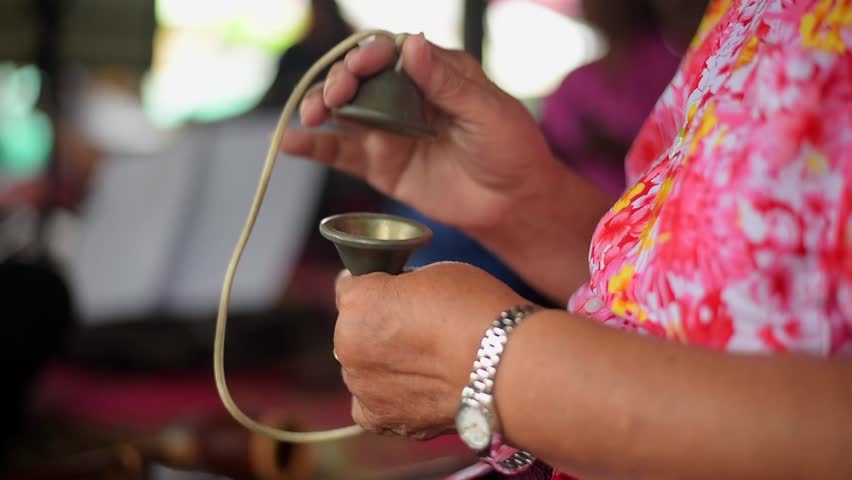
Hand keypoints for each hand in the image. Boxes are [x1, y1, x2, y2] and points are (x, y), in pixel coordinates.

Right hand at [281, 33, 564, 233]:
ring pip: (342, 111)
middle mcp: (404, 96)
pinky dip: (313, 147)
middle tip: (335, 96)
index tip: (361, 66)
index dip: (368, 54)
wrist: (512, 204)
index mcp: (433, 71)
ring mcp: (388, 130)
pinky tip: (289, 143)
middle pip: (358, 78)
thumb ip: (446, 83)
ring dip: (319, 106)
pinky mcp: (380, 164)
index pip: (389, 51)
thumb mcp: (486, 112)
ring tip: (310, 115)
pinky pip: (340, 152)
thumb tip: (410, 44)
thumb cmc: (510, 149)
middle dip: (339, 80)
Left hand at [333, 262, 526, 439]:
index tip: (395, 291)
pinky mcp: (379, 418)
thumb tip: (397, 299)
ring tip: (429, 364)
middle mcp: (347, 345)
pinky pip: (374, 403)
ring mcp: (361, 386)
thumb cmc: (477, 311)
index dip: (377, 286)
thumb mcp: (433, 274)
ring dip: (385, 364)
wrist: (506, 368)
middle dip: (379, 328)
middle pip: (355, 330)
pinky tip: (421, 388)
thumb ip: (401, 288)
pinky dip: (391, 397)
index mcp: (357, 301)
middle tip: (420, 331)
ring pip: (364, 368)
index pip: (351, 287)